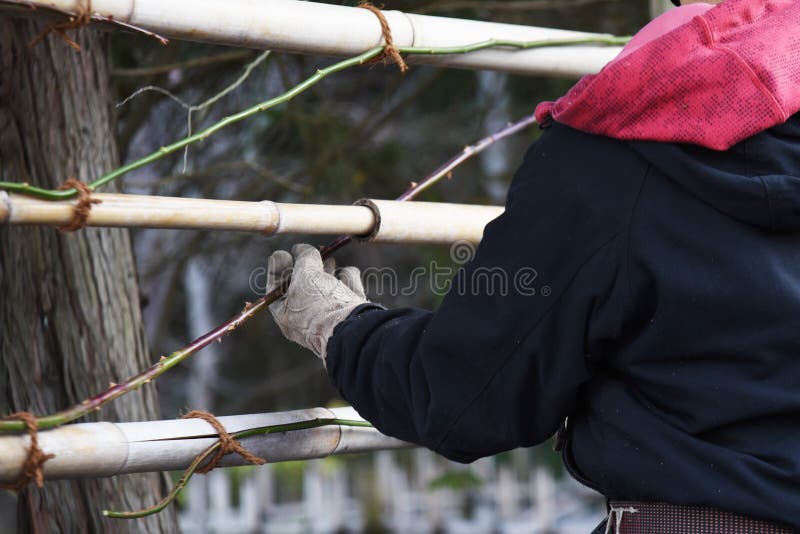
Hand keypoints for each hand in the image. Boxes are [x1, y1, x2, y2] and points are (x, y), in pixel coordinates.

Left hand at [267, 244, 368, 362]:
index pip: (276, 289)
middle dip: (307, 265)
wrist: (352, 329)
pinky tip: (347, 275)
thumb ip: (303, 258)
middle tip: (311, 251)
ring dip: (328, 269)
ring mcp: (330, 315)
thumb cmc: (320, 305)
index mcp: (286, 315)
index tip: (283, 254)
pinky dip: (348, 278)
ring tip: (329, 258)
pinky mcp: (351, 310)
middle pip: (303, 284)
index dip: (278, 269)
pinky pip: (347, 287)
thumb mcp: (304, 276)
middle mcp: (307, 317)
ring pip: (327, 284)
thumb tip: (304, 249)